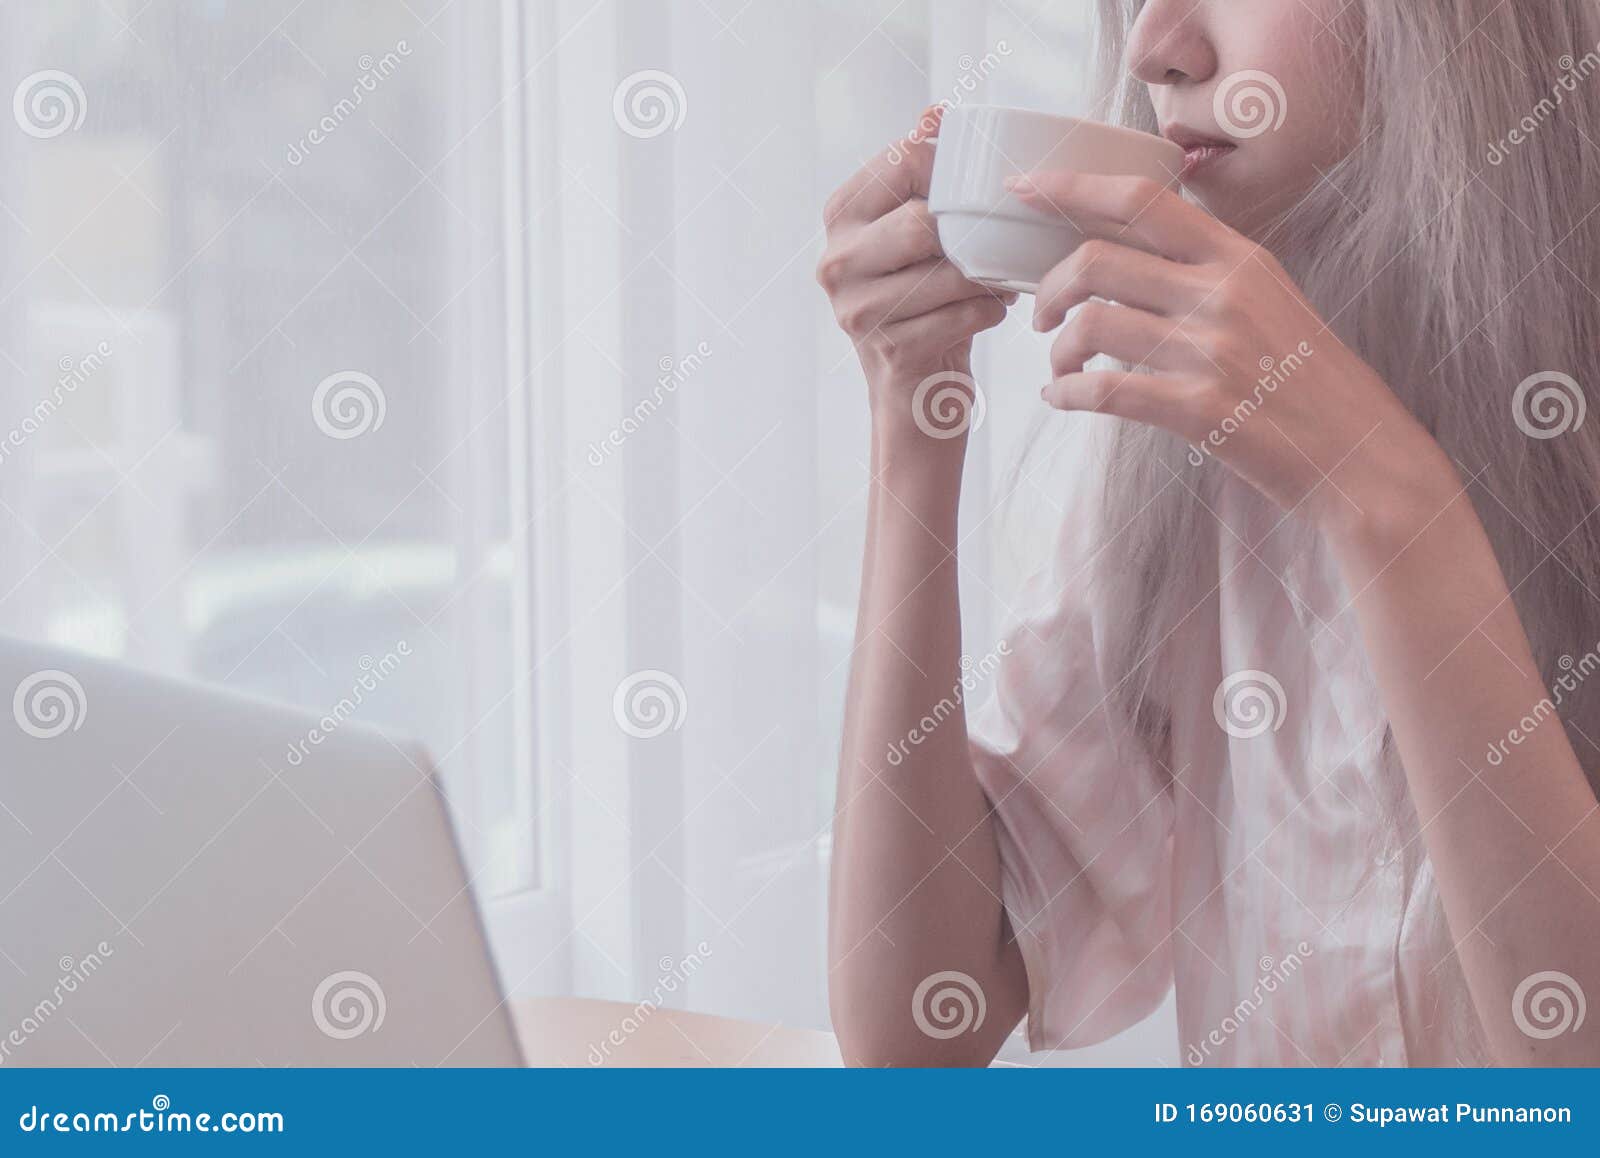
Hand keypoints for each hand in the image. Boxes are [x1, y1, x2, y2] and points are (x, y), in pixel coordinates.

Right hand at [818, 106, 1015, 445]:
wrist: (915, 394)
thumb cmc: (925, 300)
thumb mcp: (918, 233)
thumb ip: (922, 172)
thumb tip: (937, 110)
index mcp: (841, 213)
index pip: (903, 161)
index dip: (955, 169)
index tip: (983, 186)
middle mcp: (836, 259)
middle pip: (922, 220)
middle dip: (973, 230)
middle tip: (1001, 238)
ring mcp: (856, 309)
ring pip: (946, 270)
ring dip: (987, 273)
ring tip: (1000, 274)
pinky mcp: (887, 350)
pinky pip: (960, 313)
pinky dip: (988, 311)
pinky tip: (991, 311)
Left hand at [1013, 170, 1454, 539]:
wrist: (1360, 455)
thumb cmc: (1307, 380)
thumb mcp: (1270, 298)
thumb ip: (1207, 270)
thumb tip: (1128, 252)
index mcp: (1238, 256)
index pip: (1139, 198)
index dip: (1068, 187)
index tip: (1022, 188)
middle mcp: (1222, 293)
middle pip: (1096, 259)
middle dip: (1048, 288)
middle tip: (1041, 315)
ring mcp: (1211, 351)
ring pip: (1091, 326)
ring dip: (1056, 352)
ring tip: (1059, 369)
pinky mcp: (1199, 410)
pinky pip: (1103, 392)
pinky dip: (1066, 395)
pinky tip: (1062, 400)